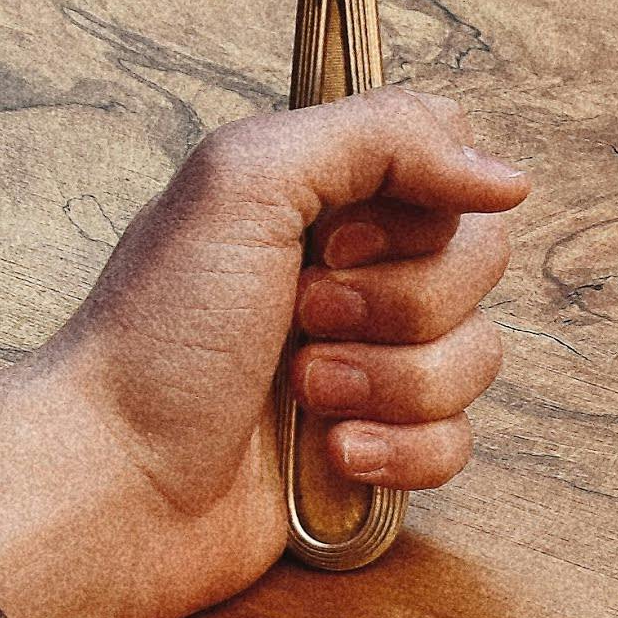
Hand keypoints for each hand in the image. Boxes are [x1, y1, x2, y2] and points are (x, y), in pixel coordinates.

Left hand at [0, 89, 526, 617]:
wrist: (113, 480)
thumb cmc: (155, 333)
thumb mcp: (246, 181)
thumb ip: (380, 137)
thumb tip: (504, 176)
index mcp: (320, 201)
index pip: (448, 168)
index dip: (419, 206)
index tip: (335, 237)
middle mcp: (351, 276)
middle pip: (477, 262)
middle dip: (395, 300)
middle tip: (302, 314)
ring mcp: (367, 367)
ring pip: (475, 358)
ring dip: (388, 380)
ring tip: (301, 391)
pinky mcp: (375, 452)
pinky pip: (455, 444)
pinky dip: (396, 452)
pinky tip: (326, 455)